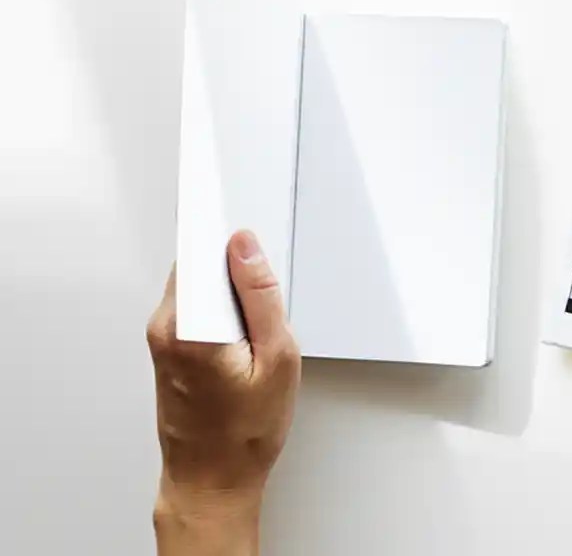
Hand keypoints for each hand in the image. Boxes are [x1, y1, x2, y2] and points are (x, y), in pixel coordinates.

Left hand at [147, 230, 300, 555]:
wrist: (213, 479)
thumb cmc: (244, 434)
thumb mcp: (277, 358)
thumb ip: (262, 296)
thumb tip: (245, 246)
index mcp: (189, 328)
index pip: (200, 252)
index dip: (226, 235)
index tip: (247, 223)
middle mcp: (165, 329)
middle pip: (199, 266)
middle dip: (236, 270)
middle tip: (268, 301)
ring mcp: (161, 339)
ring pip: (199, 287)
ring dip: (231, 294)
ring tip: (260, 331)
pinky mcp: (167, 348)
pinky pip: (196, 308)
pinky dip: (222, 313)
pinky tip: (245, 342)